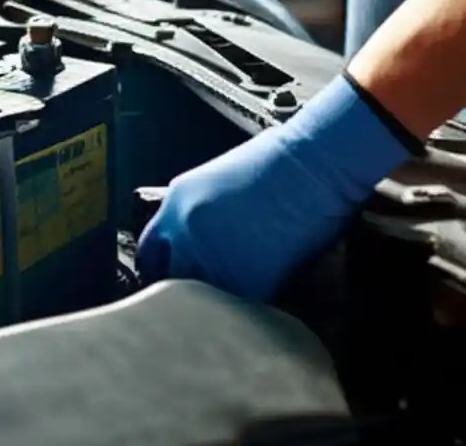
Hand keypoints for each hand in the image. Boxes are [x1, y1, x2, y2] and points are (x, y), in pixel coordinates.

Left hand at [136, 75, 416, 300]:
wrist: (316, 161)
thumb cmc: (278, 162)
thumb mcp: (215, 180)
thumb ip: (194, 214)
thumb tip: (191, 242)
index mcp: (176, 203)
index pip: (150, 251)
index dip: (158, 268)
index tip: (165, 278)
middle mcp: (187, 230)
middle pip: (170, 278)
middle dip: (185, 286)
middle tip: (200, 295)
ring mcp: (215, 255)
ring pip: (202, 297)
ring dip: (217, 300)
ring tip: (238, 294)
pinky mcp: (249, 278)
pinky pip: (239, 306)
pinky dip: (250, 305)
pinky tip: (263, 293)